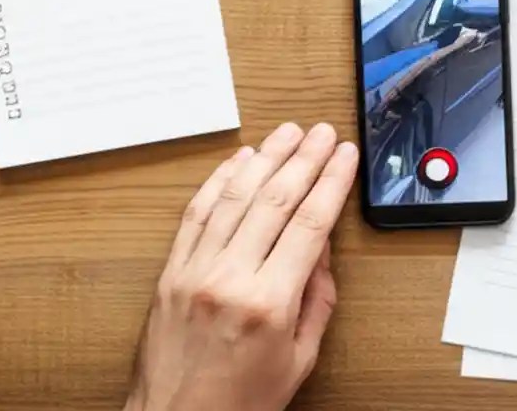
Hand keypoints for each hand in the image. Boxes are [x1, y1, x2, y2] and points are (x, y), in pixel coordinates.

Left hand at [127, 122, 358, 410]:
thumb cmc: (239, 402)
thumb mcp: (300, 357)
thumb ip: (316, 297)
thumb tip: (321, 247)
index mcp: (268, 304)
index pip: (309, 224)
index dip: (331, 183)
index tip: (346, 157)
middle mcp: (228, 279)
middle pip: (274, 201)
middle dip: (304, 159)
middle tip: (323, 133)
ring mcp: (194, 271)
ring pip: (234, 198)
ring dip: (265, 159)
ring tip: (287, 133)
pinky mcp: (170, 273)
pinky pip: (196, 214)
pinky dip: (218, 182)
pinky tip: (239, 162)